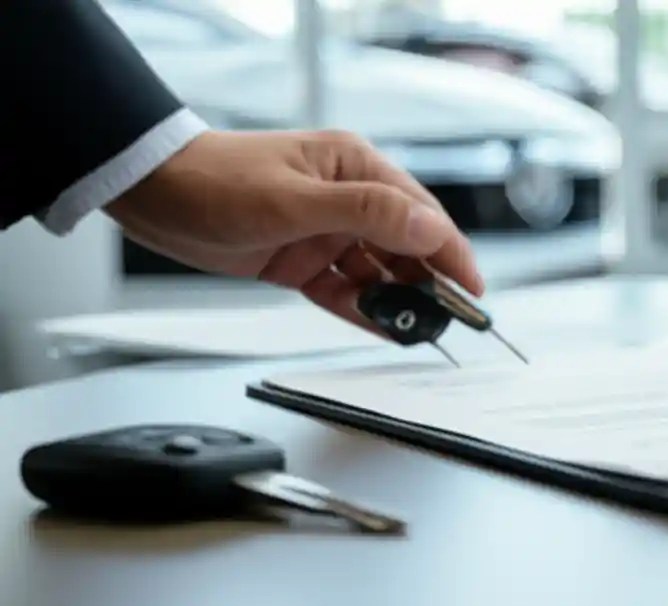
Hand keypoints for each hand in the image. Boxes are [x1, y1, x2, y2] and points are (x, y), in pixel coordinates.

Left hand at [106, 129, 481, 332]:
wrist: (150, 193)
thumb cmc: (216, 181)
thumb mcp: (296, 200)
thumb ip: (368, 214)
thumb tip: (431, 229)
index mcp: (356, 167)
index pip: (421, 215)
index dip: (451, 254)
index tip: (474, 291)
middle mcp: (348, 198)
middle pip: (407, 247)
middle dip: (430, 284)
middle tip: (449, 322)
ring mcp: (326, 232)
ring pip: (379, 273)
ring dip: (398, 301)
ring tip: (418, 332)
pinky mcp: (303, 261)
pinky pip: (346, 291)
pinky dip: (365, 310)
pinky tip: (385, 329)